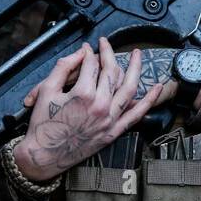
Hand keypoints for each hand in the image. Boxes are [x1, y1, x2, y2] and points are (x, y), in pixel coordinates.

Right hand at [15, 38, 163, 181]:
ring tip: (138, 54)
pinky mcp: (113, 132)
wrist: (44, 156)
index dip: (87, 53)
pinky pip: (136, 114)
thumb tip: (80, 53)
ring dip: (135, 68)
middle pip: (111, 71)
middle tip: (105, 44)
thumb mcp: (46, 90)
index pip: (91, 64)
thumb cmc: (43, 125)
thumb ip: (63, 67)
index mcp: (83, 94)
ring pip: (128, 88)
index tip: (85, 49)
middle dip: (108, 54)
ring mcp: (110, 120)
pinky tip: (157, 88)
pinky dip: (149, 100)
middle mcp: (100, 106)